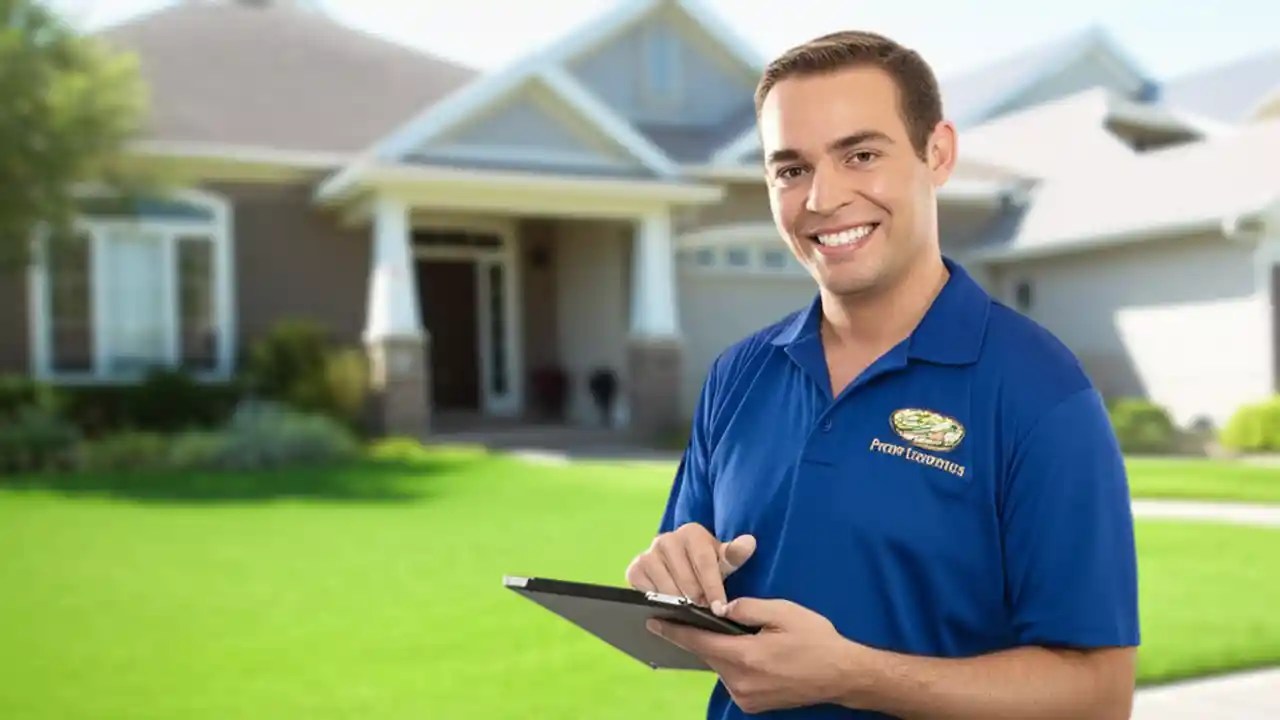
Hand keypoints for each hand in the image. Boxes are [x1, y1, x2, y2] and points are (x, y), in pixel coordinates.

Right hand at [625, 523, 755, 608]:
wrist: (682, 569)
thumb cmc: (707, 566)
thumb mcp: (723, 561)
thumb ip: (735, 554)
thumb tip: (748, 543)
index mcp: (691, 532)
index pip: (704, 561)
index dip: (713, 586)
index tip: (720, 608)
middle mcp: (666, 539)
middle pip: (684, 576)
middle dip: (696, 598)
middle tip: (705, 614)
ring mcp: (649, 553)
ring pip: (665, 585)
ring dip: (678, 602)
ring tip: (689, 614)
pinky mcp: (635, 568)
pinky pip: (645, 589)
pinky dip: (657, 601)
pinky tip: (668, 609)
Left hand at [647, 598, 859, 714]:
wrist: (842, 675)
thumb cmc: (816, 640)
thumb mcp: (783, 612)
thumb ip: (747, 607)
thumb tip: (721, 607)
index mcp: (745, 657)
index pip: (699, 642)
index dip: (674, 630)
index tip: (652, 621)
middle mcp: (740, 682)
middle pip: (708, 654)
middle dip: (700, 636)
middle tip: (691, 616)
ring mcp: (746, 697)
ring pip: (720, 666)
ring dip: (720, 650)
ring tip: (732, 633)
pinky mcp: (753, 704)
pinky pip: (732, 678)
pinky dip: (732, 663)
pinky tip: (745, 651)